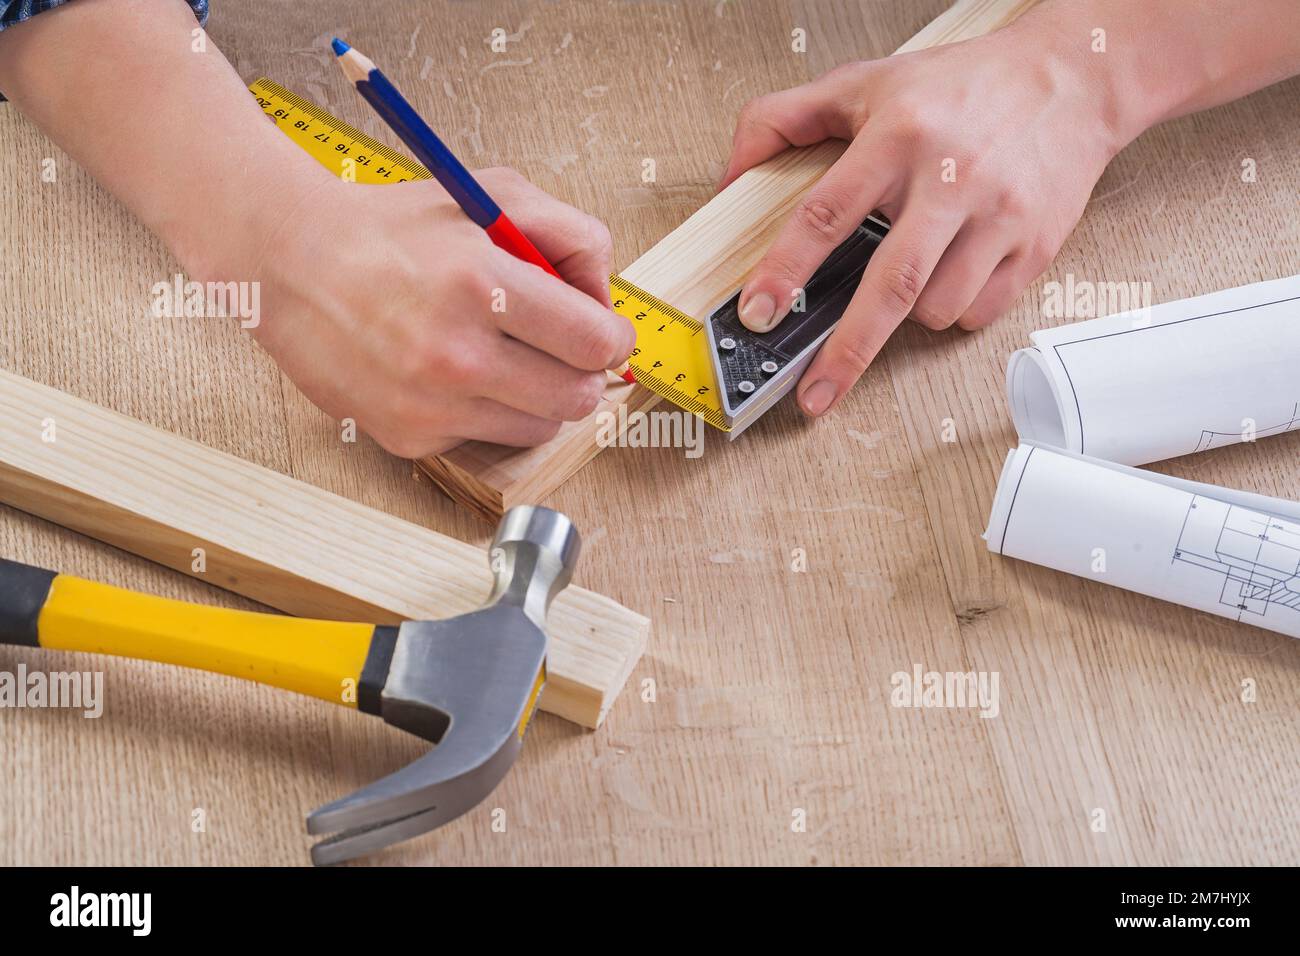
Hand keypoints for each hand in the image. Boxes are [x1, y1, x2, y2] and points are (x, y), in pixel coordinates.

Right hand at [233, 168, 631, 456]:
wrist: (289, 261)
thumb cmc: (393, 227)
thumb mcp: (489, 195)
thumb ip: (569, 234)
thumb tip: (606, 300)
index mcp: (483, 284)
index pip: (595, 342)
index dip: (612, 338)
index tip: (605, 333)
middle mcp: (457, 353)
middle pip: (578, 397)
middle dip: (582, 371)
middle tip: (563, 349)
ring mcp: (431, 403)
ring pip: (539, 426)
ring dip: (538, 395)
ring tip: (505, 356)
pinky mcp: (408, 436)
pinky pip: (485, 438)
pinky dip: (484, 411)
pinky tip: (453, 373)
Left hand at [720, 22, 1131, 417]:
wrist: (1071, 78)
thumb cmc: (961, 86)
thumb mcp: (865, 83)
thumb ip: (785, 119)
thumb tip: (731, 177)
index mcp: (897, 136)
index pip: (827, 214)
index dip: (786, 270)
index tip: (758, 313)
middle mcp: (949, 177)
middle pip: (891, 285)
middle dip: (847, 351)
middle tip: (814, 395)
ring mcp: (998, 214)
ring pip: (937, 308)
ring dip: (908, 317)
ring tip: (908, 276)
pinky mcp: (1035, 243)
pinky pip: (980, 310)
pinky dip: (955, 310)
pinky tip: (952, 273)